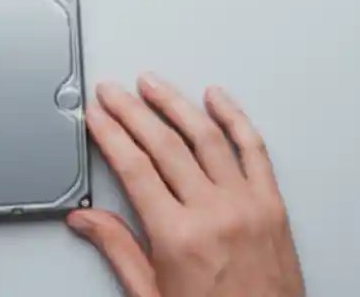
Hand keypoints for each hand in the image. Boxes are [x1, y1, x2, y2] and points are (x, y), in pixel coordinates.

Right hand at [68, 75, 304, 296]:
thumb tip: (86, 219)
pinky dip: (235, 118)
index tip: (96, 117)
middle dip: (133, 112)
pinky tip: (217, 99)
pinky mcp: (273, 205)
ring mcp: (247, 205)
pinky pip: (254, 149)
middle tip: (113, 92)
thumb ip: (119, 250)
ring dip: (176, 104)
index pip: (135, 169)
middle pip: (165, 145)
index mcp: (178, 238)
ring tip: (153, 84)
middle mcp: (214, 214)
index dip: (111, 136)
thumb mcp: (152, 296)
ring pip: (207, 137)